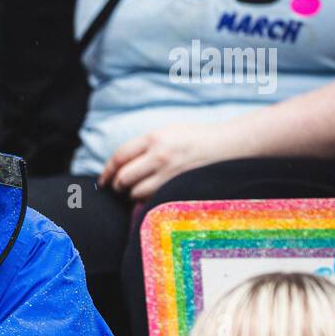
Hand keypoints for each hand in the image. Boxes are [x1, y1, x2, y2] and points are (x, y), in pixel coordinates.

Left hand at [98, 120, 231, 200]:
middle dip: (118, 186)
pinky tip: (155, 196)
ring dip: (133, 195)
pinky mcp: (180, 188)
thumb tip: (120, 166)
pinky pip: (154, 200)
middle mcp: (160, 155)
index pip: (119, 157)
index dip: (107, 171)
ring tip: (139, 192)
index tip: (103, 180)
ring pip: (137, 193)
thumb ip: (145, 148)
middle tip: (120, 188)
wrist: (230, 146)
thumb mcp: (168, 133)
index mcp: (154, 138)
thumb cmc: (196, 139)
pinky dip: (150, 201)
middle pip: (124, 178)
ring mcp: (171, 174)